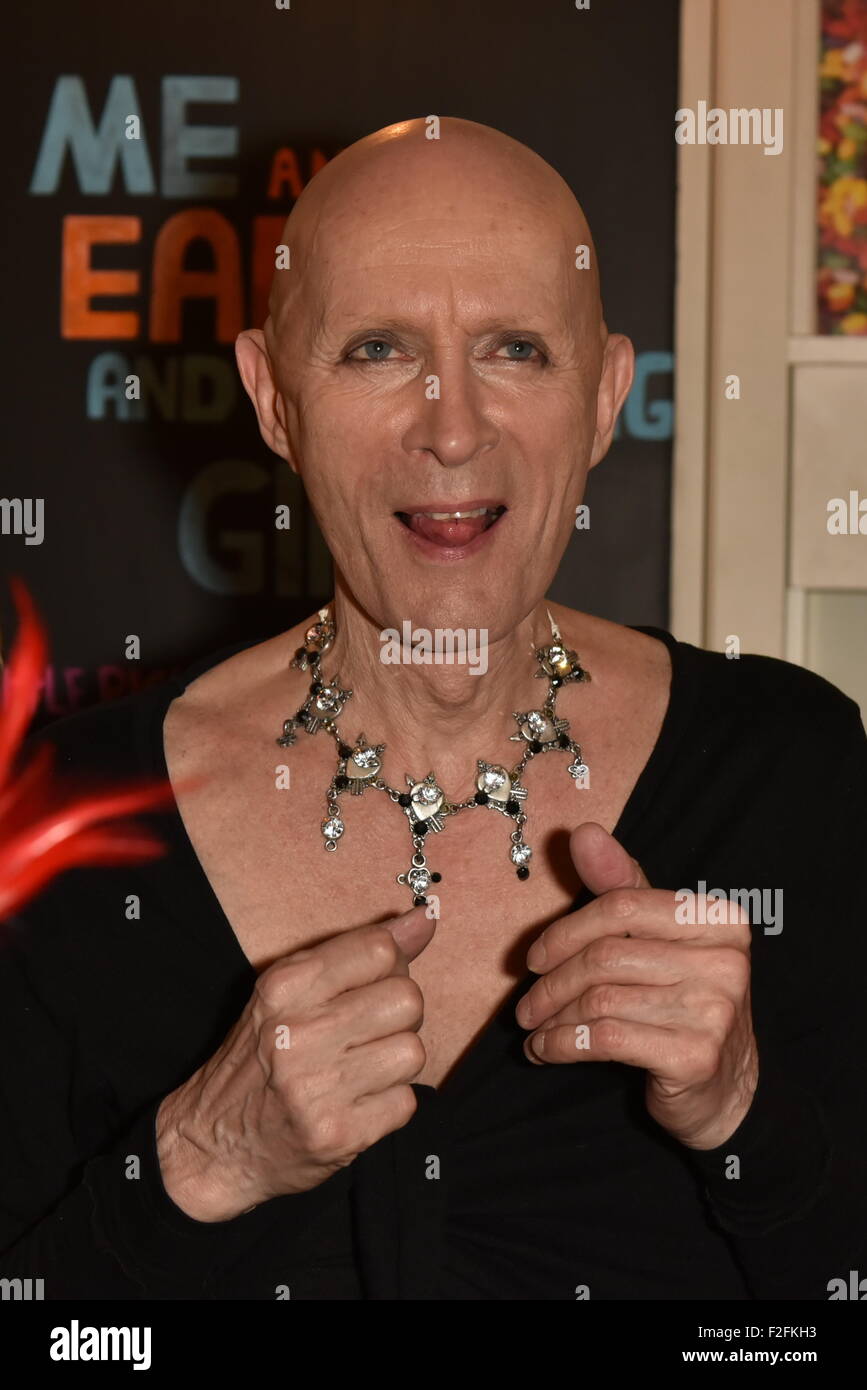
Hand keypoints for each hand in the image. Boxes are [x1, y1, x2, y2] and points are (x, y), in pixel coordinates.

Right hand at [156, 906, 434, 1220]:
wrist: (214, 1145)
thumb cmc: (260, 1058)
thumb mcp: (291, 992)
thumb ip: (358, 952)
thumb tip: (425, 918)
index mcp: (285, 987)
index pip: (379, 950)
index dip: (392, 965)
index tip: (375, 983)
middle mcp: (299, 1033)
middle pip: (406, 999)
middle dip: (399, 1015)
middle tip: (367, 1032)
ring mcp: (317, 1087)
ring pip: (413, 1051)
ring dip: (396, 1062)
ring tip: (361, 1068)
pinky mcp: (339, 1133)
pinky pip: (406, 1102)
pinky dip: (389, 1104)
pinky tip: (357, 1103)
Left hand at [515, 823, 758, 1149]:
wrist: (727, 1088)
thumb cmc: (681, 1001)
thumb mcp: (657, 939)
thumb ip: (621, 885)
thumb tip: (583, 832)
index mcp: (719, 918)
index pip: (621, 906)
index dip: (565, 932)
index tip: (532, 960)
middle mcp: (726, 960)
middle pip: (605, 956)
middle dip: (552, 983)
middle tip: (525, 1006)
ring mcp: (715, 1010)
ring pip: (600, 999)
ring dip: (552, 1018)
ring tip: (534, 1030)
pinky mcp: (695, 1056)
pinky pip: (604, 1038)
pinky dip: (562, 1044)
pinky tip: (546, 1051)